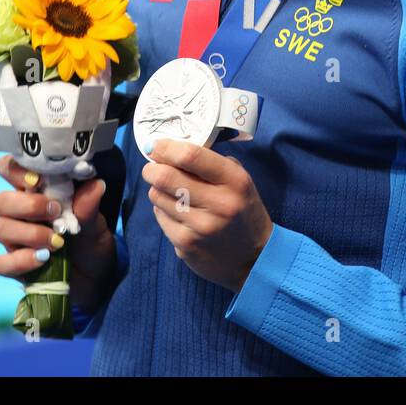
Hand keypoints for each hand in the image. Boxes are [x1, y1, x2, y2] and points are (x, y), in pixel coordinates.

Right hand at [0, 157, 117, 312]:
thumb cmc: (92, 244)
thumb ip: (90, 205)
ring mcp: (15, 241)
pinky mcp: (14, 267)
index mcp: (36, 193)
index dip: (16, 170)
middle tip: (55, 212)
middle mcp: (20, 215)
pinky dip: (20, 261)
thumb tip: (95, 184)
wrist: (97, 280)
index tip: (38, 179)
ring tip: (56, 241)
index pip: (9, 170)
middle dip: (26, 205)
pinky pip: (1, 263)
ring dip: (28, 233)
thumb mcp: (97, 223)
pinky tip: (43, 260)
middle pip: (0, 200)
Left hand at [140, 138, 272, 293]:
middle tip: (152, 167)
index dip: (167, 147)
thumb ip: (211, 162)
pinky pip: (159, 216)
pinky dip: (163, 209)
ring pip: (157, 196)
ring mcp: (200, 227)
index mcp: (235, 181)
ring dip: (158, 189)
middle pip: (165, 176)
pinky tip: (178, 213)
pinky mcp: (185, 245)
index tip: (157, 145)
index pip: (191, 156)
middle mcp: (218, 204)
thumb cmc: (243, 212)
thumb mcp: (240, 181)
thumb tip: (172, 149)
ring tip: (172, 192)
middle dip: (152, 168)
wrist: (254, 259)